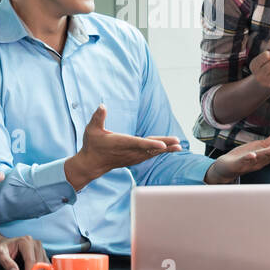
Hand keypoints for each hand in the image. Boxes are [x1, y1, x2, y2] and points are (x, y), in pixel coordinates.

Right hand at [65, 104, 182, 189]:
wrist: (92, 164)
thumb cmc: (92, 145)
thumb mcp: (91, 129)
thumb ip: (97, 117)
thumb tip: (102, 105)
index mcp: (121, 143)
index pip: (139, 144)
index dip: (151, 145)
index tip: (163, 146)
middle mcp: (129, 151)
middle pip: (150, 148)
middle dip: (165, 145)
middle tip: (177, 142)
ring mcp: (133, 156)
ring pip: (152, 152)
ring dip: (166, 149)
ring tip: (179, 146)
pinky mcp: (134, 159)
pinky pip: (150, 155)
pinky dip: (160, 152)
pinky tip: (169, 149)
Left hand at [204, 126, 269, 182]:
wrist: (228, 167)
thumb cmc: (246, 156)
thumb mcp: (260, 146)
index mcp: (265, 156)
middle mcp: (259, 161)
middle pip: (269, 155)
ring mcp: (249, 164)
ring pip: (259, 158)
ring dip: (266, 153)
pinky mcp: (238, 164)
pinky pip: (244, 161)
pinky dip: (248, 158)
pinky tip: (252, 154)